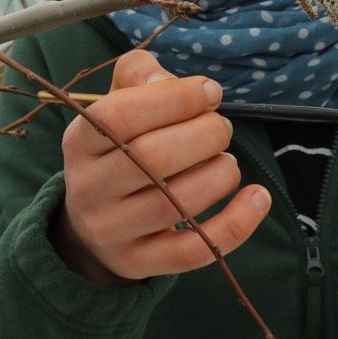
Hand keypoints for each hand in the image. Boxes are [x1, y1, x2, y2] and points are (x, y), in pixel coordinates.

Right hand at [51, 49, 271, 284]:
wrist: (93, 223)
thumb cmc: (118, 149)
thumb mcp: (116, 104)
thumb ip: (140, 75)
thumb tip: (183, 86)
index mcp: (79, 140)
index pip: (120, 115)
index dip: (174, 98)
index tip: (210, 92)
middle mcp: (88, 188)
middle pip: (153, 158)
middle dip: (205, 135)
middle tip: (221, 128)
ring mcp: (111, 231)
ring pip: (176, 204)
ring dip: (219, 174)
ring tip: (227, 162)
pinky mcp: (138, 263)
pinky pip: (192, 251)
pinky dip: (235, 224)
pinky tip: (258, 197)